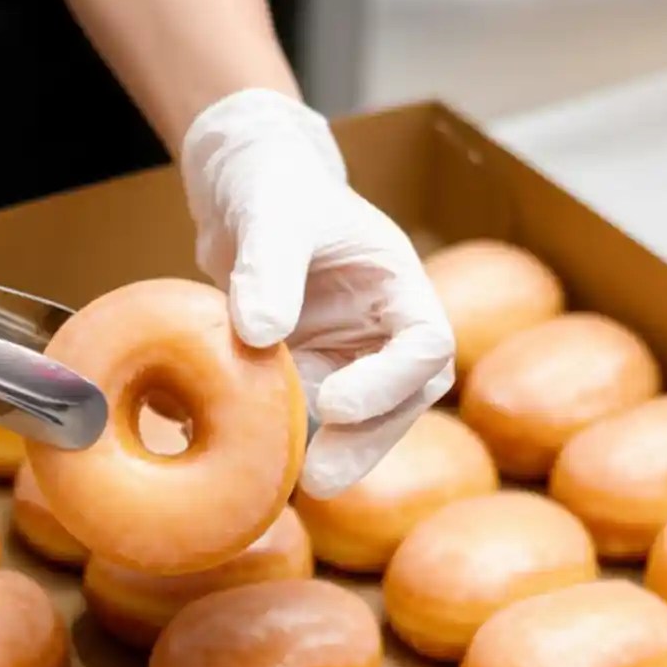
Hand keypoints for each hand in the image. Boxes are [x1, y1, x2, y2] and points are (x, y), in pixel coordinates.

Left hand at [182, 88, 454, 498]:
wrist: (240, 184)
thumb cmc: (272, 182)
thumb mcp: (272, 213)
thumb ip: (270, 267)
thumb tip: (261, 334)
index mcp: (399, 285)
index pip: (426, 345)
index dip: (390, 383)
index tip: (335, 403)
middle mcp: (381, 326)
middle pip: (401, 398)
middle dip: (367, 441)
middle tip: (320, 477)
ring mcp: (344, 351)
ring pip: (357, 417)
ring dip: (332, 449)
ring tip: (293, 484)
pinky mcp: (303, 365)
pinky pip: (305, 411)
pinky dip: (285, 435)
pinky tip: (249, 460)